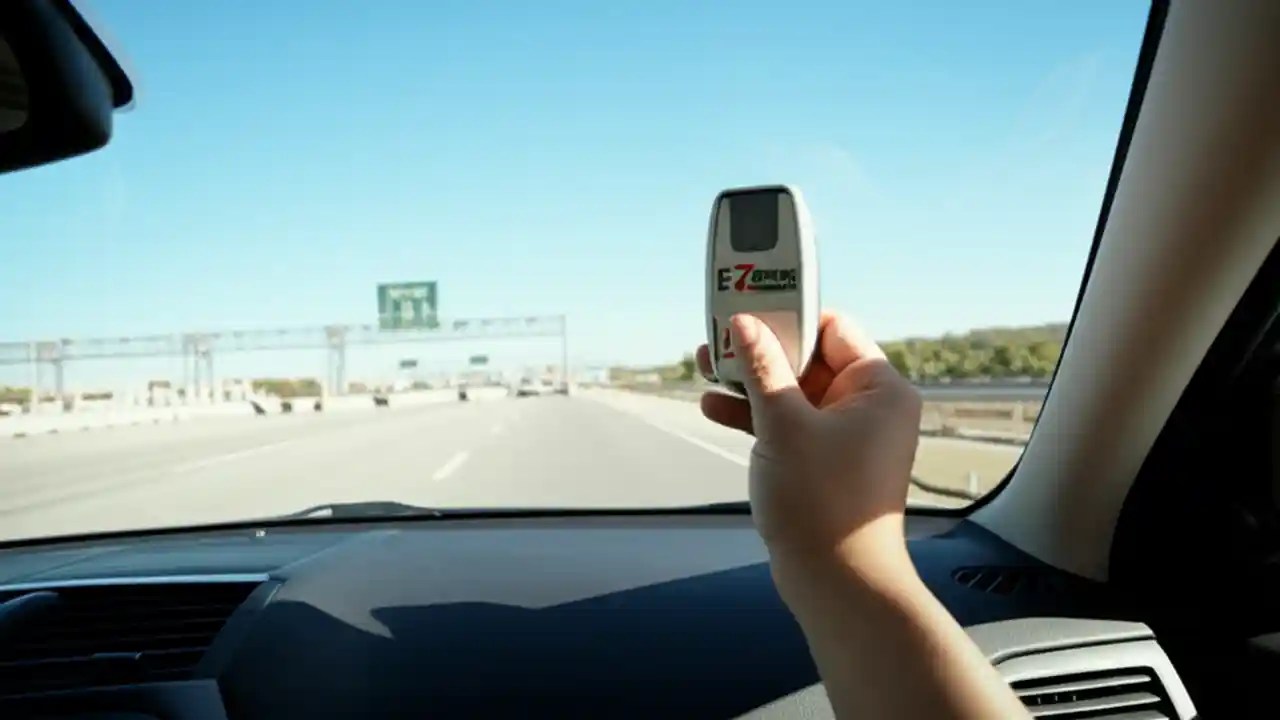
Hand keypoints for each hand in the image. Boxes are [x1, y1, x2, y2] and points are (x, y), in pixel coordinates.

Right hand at [695, 312, 921, 570]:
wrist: (836, 582)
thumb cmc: (824, 506)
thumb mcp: (783, 424)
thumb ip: (761, 368)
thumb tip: (745, 324)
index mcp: (879, 387)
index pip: (833, 327)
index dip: (789, 316)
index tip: (748, 309)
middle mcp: (870, 407)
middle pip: (809, 357)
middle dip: (761, 350)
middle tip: (720, 339)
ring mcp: (848, 435)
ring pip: (794, 391)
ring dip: (752, 381)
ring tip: (708, 368)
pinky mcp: (826, 460)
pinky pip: (791, 422)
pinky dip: (758, 414)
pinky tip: (717, 407)